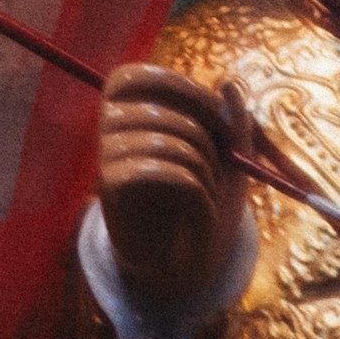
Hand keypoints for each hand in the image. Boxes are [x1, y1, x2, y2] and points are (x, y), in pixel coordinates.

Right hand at [95, 69, 242, 324]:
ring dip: (205, 169)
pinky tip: (200, 209)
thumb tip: (231, 82)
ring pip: (168, 143)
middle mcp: (107, 130)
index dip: (181, 88)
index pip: (134, 76)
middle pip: (155, 110)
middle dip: (201, 133)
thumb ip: (234, 122)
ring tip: (209, 192)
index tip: (218, 114)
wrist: (185, 262)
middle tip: (222, 158)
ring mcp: (105, 159)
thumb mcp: (230, 161)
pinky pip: (163, 173)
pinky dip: (197, 191)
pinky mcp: (111, 192)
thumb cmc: (203, 205)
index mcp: (129, 112)